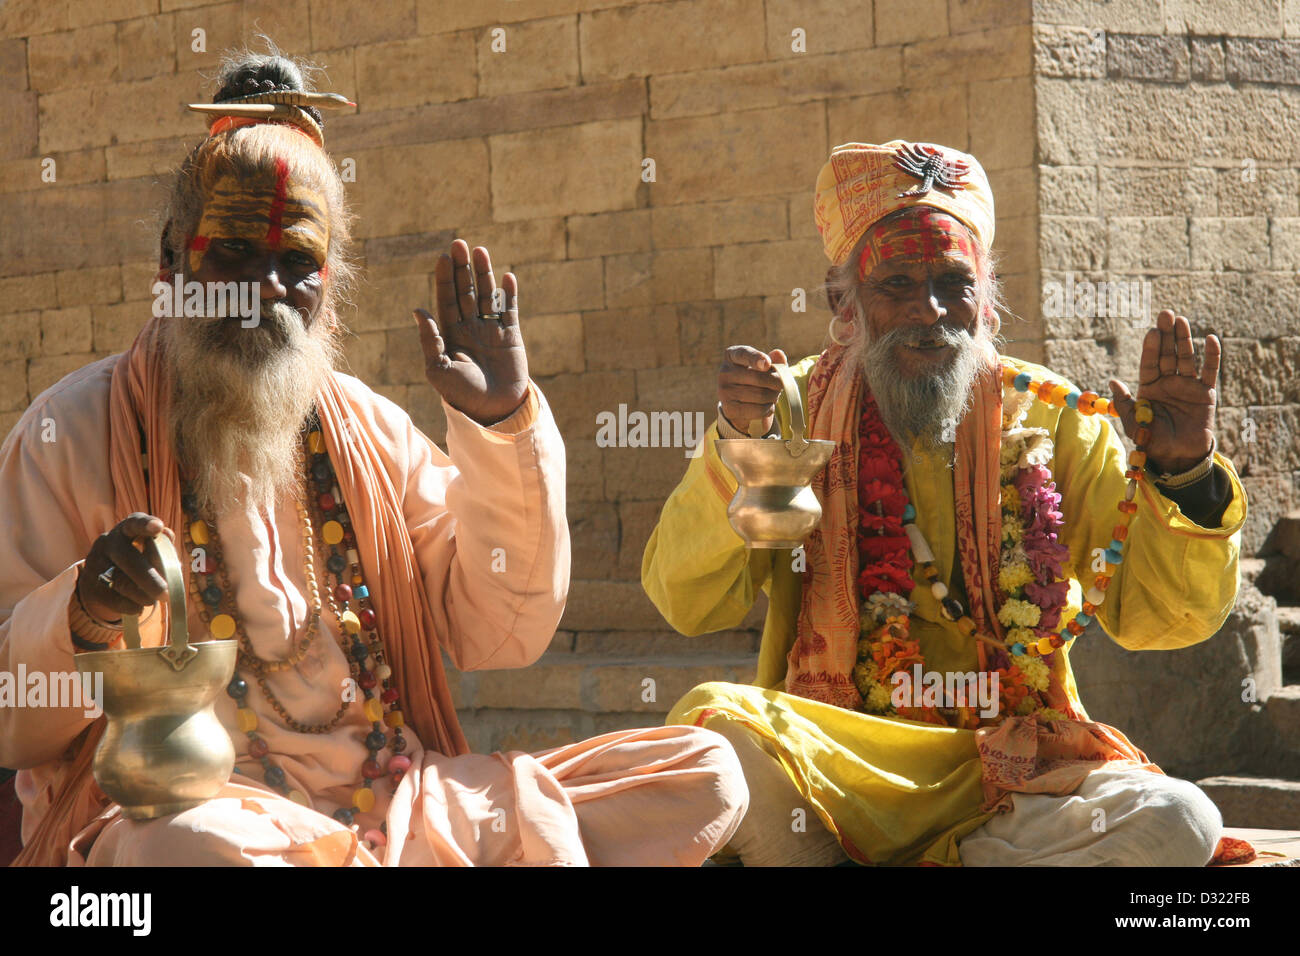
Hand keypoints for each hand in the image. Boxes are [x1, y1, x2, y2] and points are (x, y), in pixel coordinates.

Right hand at [76, 514, 172, 621]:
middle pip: (127, 559)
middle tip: (167, 593)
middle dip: (149, 578)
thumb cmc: (137, 556)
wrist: (102, 575)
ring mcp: (95, 564)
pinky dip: (132, 605)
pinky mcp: (91, 587)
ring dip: (143, 595)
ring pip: (120, 582)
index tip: (158, 527)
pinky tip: (140, 604)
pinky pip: (114, 600)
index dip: (146, 524)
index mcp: (126, 529)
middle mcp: (108, 542)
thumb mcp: (148, 547)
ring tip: (159, 599)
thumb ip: (161, 544)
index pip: (135, 523)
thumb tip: (168, 536)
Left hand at [415, 239, 528, 425]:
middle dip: (462, 269)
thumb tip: (417, 310)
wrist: (493, 411)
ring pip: (487, 296)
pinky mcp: (511, 337)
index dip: (444, 279)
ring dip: (484, 274)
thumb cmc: (461, 394)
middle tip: (459, 244)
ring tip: (481, 252)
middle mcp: (470, 328)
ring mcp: (491, 331)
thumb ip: (430, 340)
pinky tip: (507, 277)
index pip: (446, 300)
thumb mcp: (438, 369)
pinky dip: (510, 294)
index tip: (444, 257)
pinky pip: (510, 311)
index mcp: (450, 334)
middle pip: (466, 292)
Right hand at [718, 346, 787, 435]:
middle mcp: (724, 372)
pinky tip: (768, 405)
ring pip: (761, 395)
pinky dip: (769, 408)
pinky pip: (758, 410)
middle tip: (781, 385)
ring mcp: (724, 391)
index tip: (767, 363)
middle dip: (776, 382)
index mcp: (732, 355)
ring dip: (774, 396)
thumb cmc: (755, 377)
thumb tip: (779, 354)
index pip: (743, 354)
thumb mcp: (764, 366)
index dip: (756, 358)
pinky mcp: (729, 409)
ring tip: (773, 395)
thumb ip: (774, 360)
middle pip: (759, 378)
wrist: (740, 402)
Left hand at [1108, 310, 1218, 472]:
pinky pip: (1210, 371)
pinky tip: (1211, 338)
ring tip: (1181, 320)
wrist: (1178, 455)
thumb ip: (1125, 402)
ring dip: (1184, 339)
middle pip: (1167, 354)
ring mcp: (1187, 386)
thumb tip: (1112, 381)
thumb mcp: (1134, 423)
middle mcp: (1168, 382)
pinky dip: (1212, 355)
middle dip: (1166, 335)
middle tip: (1166, 314)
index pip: (1149, 363)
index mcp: (1149, 387)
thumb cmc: (1152, 440)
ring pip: (1186, 358)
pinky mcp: (1205, 393)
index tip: (1152, 332)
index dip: (1151, 348)